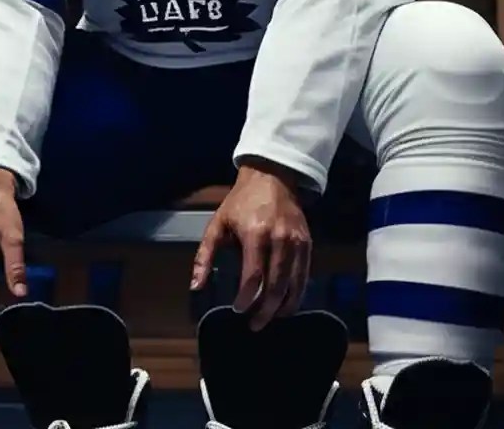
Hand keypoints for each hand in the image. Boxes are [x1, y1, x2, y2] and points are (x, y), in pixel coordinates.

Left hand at [191, 161, 311, 330]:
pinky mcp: (308, 244)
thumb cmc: (241, 203)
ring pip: (294, 285)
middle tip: (255, 325)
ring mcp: (297, 243)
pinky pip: (304, 277)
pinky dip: (296, 295)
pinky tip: (285, 305)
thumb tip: (196, 286)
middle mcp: (280, 239)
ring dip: (282, 308)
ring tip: (270, 320)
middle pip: (276, 286)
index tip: (238, 311)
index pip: (254, 276)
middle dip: (265, 311)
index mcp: (255, 234)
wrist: (273, 178)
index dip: (246, 298)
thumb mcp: (217, 224)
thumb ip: (205, 256)